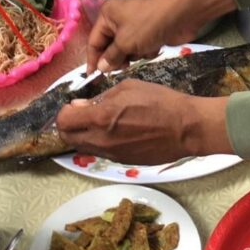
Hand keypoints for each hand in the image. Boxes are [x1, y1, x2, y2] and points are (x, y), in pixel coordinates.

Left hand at [56, 79, 230, 163]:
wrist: (186, 128)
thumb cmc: (159, 101)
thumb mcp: (128, 87)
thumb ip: (101, 98)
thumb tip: (81, 106)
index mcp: (101, 118)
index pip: (64, 121)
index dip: (65, 112)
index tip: (75, 105)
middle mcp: (101, 140)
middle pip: (68, 138)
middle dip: (69, 125)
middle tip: (81, 113)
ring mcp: (111, 154)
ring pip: (82, 147)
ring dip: (83, 134)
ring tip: (99, 121)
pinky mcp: (122, 162)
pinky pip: (100, 152)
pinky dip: (99, 142)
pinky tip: (115, 131)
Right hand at [87, 0, 202, 73]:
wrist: (180, 15)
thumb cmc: (147, 25)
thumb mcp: (125, 43)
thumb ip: (111, 57)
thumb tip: (101, 68)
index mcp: (107, 15)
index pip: (94, 40)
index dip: (93, 59)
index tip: (92, 77)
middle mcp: (118, 19)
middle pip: (109, 46)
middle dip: (117, 57)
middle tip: (123, 66)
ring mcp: (134, 26)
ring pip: (125, 50)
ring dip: (133, 54)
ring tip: (142, 51)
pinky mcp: (147, 33)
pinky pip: (139, 48)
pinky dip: (145, 51)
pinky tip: (154, 47)